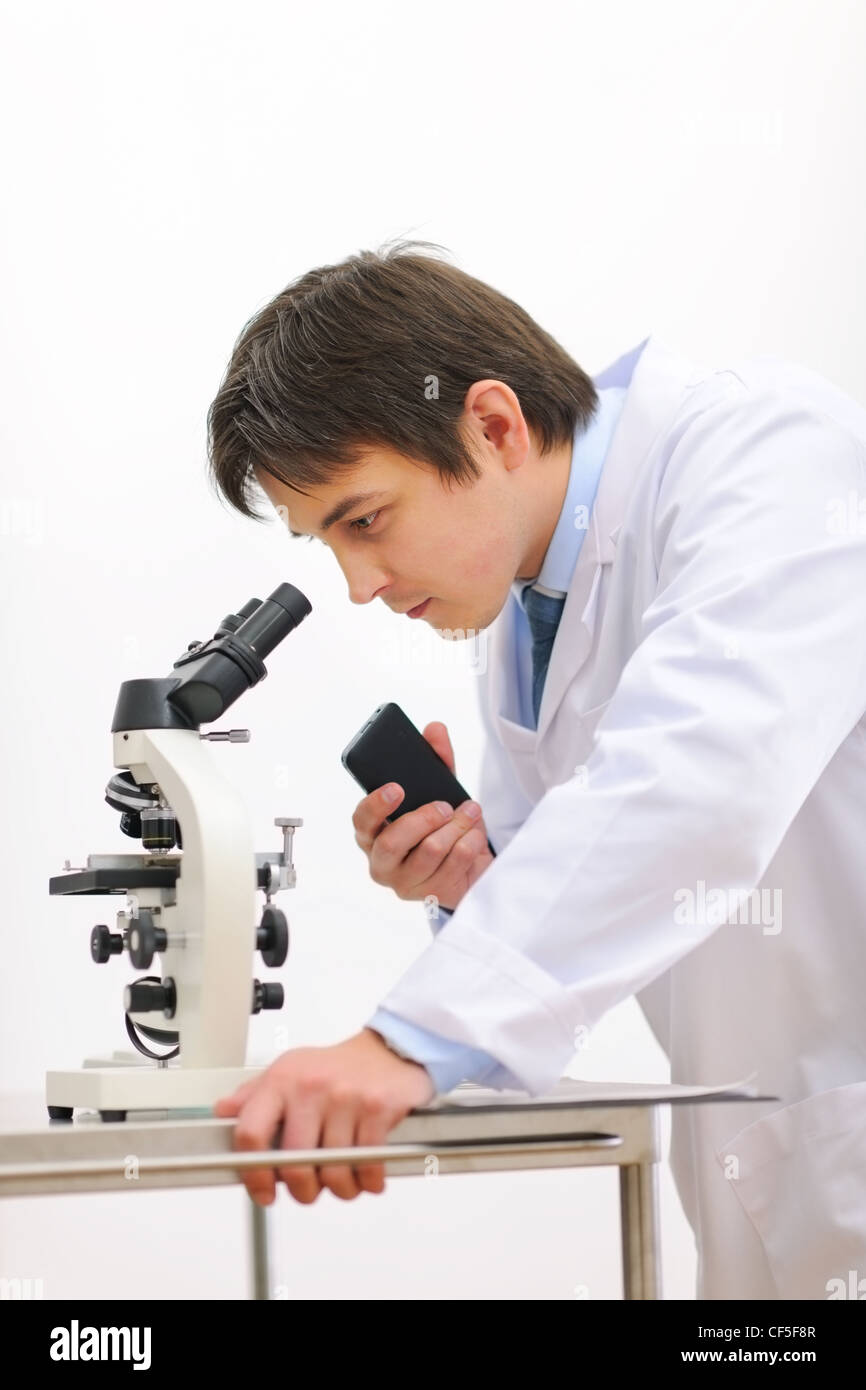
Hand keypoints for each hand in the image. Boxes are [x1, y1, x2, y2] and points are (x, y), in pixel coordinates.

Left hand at [213, 1029, 434, 1205]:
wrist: (387, 1049)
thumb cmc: (335, 1067)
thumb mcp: (289, 1070)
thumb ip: (253, 1095)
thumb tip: (222, 1112)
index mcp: (282, 1080)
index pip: (250, 1133)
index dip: (253, 1174)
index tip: (264, 1190)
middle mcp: (311, 1087)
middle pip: (295, 1164)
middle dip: (304, 1191)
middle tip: (310, 1191)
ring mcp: (345, 1098)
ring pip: (334, 1172)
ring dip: (341, 1189)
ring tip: (343, 1183)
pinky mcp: (377, 1108)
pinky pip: (368, 1164)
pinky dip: (369, 1181)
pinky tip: (367, 1176)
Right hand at [353, 721, 494, 911]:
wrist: (469, 867)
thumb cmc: (442, 829)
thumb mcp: (439, 792)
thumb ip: (437, 760)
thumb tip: (434, 729)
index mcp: (373, 833)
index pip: (362, 821)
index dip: (376, 805)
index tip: (397, 788)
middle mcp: (382, 861)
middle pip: (394, 842)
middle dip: (425, 818)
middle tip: (445, 806)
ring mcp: (405, 883)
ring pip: (430, 851)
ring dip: (457, 827)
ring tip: (470, 813)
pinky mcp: (431, 895)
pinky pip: (454, 864)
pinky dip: (471, 843)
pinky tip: (474, 836)